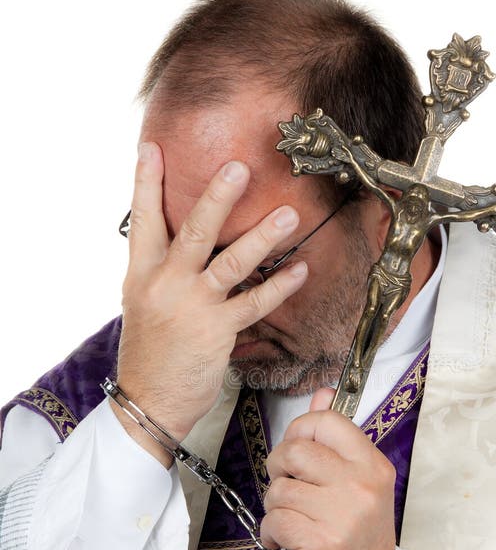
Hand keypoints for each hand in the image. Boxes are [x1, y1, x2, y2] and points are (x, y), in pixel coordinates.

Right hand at [114, 143, 307, 462]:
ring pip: (230, 263)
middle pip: (191, 231)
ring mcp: (191, 307)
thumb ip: (162, 271)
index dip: (146, 182)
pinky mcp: (217, 331)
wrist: (148, 402)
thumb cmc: (150, 353)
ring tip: (289, 215)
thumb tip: (184, 241)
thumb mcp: (143, 304)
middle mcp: (164, 284)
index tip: (152, 147)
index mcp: (141, 275)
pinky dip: (280, 286)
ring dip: (262, 237)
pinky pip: (255, 303)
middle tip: (238, 166)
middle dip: (216, 197)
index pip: (142, 220)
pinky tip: (301, 269)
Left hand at [261, 388, 396, 549]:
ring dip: (276, 507)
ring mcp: (341, 515)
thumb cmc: (357, 529)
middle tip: (288, 487)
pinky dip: (271, 532)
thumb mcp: (357, 478)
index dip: (300, 431)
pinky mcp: (320, 544)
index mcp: (371, 464)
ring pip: (279, 490)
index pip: (326, 422)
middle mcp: (361, 485)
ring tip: (293, 520)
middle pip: (294, 452)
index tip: (298, 451)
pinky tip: (287, 541)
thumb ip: (336, 437)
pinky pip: (274, 520)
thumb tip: (323, 394)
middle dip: (279, 469)